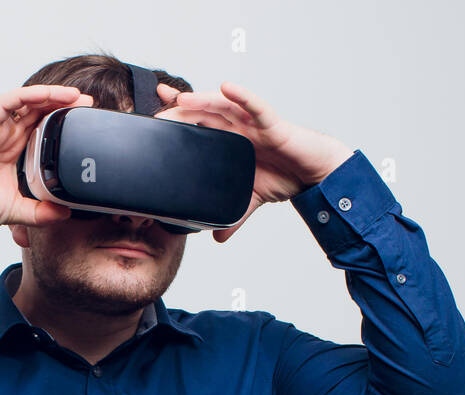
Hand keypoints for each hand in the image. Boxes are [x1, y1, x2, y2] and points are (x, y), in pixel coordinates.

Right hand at [0, 85, 93, 232]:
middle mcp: (7, 138)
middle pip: (39, 111)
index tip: (86, 124)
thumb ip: (39, 211)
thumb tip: (63, 213)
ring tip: (75, 95)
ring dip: (51, 95)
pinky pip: (7, 102)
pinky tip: (46, 95)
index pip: (43, 129)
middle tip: (88, 104)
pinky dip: (28, 95)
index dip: (63, 123)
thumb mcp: (15, 211)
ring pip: (27, 101)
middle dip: (64, 104)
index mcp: (15, 153)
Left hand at [154, 81, 352, 241]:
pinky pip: (255, 106)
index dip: (176, 119)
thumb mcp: (251, 199)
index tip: (151, 117)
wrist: (313, 173)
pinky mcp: (273, 124)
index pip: (197, 125)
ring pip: (223, 106)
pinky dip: (241, 96)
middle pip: (203, 113)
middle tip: (158, 110)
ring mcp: (253, 123)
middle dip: (180, 109)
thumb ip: (234, 216)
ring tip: (182, 99)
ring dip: (202, 100)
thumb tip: (218, 237)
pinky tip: (226, 87)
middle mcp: (238, 127)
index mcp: (229, 140)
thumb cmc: (285, 175)